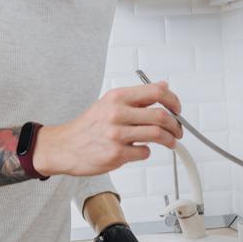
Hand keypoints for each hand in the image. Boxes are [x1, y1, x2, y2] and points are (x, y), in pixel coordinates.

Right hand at [34, 82, 182, 176]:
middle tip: (178, 130)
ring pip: (158, 135)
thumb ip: (137, 96)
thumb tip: (162, 87)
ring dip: (170, 140)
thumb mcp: (109, 103)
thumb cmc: (88, 126)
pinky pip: (144, 152)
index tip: (177, 109)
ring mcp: (117, 135)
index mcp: (117, 97)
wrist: (64, 146)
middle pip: (161, 116)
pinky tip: (140, 150)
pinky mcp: (117, 154)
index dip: (173, 101)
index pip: (156, 92)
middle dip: (176, 125)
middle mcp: (117, 114)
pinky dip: (147, 152)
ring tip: (170, 141)